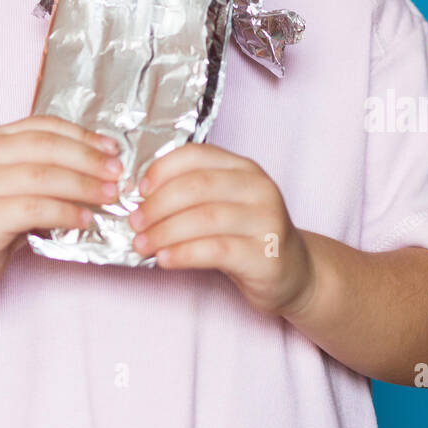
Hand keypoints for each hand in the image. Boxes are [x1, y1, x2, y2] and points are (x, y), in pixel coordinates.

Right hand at [0, 115, 122, 297]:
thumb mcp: (14, 181)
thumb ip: (45, 165)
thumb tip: (102, 162)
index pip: (44, 127)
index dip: (83, 135)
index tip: (113, 149)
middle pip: (47, 148)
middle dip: (89, 160)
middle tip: (118, 174)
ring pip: (44, 177)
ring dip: (84, 186)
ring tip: (110, 197)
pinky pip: (36, 210)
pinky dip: (67, 212)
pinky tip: (86, 219)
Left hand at [129, 142, 314, 317]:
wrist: (293, 273)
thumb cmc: (247, 236)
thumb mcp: (225, 204)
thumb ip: (192, 193)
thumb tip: (140, 196)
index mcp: (244, 168)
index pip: (196, 155)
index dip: (161, 169)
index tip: (138, 190)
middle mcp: (258, 188)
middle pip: (197, 186)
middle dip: (157, 204)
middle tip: (133, 222)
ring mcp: (266, 220)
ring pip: (204, 218)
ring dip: (164, 232)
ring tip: (141, 244)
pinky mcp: (266, 255)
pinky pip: (216, 250)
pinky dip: (184, 254)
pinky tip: (164, 259)